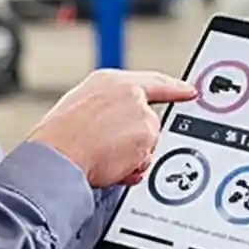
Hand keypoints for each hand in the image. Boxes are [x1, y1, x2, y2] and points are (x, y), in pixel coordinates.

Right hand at [27, 70, 196, 187]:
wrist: (58, 154)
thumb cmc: (59, 137)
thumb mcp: (80, 109)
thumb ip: (105, 109)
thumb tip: (113, 125)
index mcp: (110, 81)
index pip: (152, 82)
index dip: (174, 87)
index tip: (189, 90)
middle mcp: (130, 93)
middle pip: (147, 121)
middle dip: (134, 140)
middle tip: (107, 148)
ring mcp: (141, 113)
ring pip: (146, 142)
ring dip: (130, 156)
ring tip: (103, 156)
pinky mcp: (147, 134)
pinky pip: (144, 160)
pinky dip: (131, 168)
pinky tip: (110, 165)